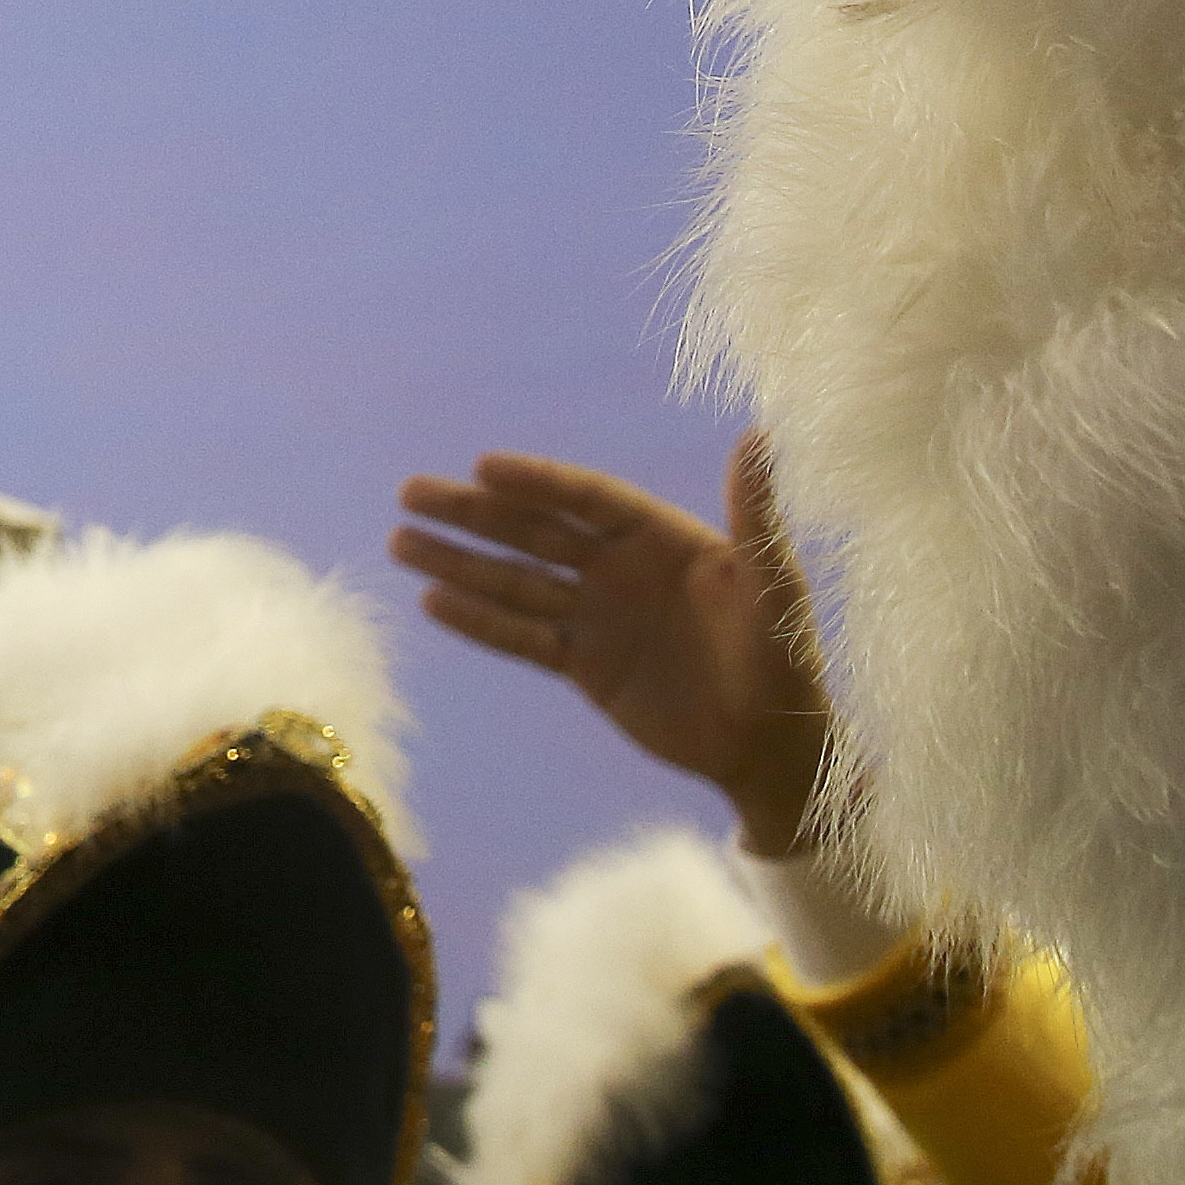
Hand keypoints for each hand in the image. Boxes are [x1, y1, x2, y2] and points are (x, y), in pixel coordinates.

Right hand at [388, 433, 832, 856]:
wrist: (772, 750)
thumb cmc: (785, 661)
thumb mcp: (775, 588)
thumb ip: (758, 516)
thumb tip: (761, 434)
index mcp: (662, 538)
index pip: (586, 500)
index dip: (537, 482)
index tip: (484, 466)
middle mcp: (619, 569)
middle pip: (534, 532)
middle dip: (473, 514)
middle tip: (411, 493)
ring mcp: (597, 616)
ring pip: (515, 581)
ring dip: (459, 562)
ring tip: (398, 541)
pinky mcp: (583, 665)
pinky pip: (521, 638)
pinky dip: (477, 621)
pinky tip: (432, 600)